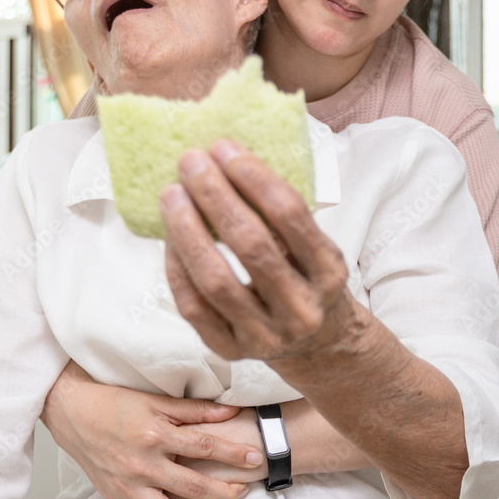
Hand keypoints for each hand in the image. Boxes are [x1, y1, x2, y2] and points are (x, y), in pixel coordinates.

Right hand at [41, 361, 264, 498]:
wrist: (72, 412)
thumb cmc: (113, 402)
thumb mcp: (156, 400)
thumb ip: (195, 410)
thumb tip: (230, 411)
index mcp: (155, 436)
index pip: (205, 447)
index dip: (234, 454)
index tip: (255, 458)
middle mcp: (143, 465)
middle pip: (194, 488)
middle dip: (226, 493)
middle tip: (242, 491)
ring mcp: (128, 486)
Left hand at [159, 140, 361, 378]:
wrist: (319, 346)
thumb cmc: (309, 281)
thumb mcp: (316, 249)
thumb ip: (282, 217)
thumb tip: (226, 161)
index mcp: (328, 274)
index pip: (290, 216)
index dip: (253, 177)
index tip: (224, 148)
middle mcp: (301, 309)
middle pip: (251, 245)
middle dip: (216, 196)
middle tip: (191, 162)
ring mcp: (266, 335)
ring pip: (216, 280)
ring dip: (188, 230)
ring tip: (171, 195)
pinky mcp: (232, 351)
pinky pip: (194, 307)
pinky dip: (177, 267)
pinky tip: (169, 237)